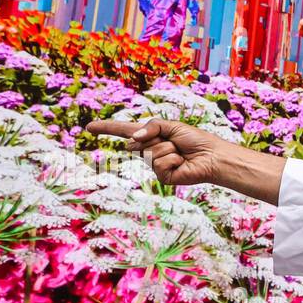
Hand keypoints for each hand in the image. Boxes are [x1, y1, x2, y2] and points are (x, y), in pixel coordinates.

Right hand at [86, 118, 225, 186]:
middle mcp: (149, 151)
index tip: (89, 127)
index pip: (124, 131)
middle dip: (156, 139)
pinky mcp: (162, 177)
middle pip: (137, 143)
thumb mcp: (171, 126)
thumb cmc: (195, 141)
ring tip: (181, 153)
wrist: (212, 156)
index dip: (107, 129)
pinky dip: (173, 160)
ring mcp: (154, 166)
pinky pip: (160, 164)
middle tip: (175, 143)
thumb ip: (150, 128)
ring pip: (150, 154)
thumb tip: (132, 140)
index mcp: (150, 137)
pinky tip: (182, 163)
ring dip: (168, 150)